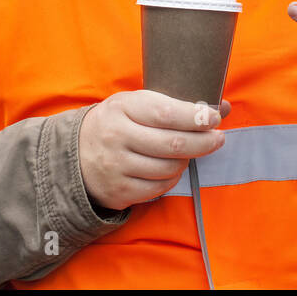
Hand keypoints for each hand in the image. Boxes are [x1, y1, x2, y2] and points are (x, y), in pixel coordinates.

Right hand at [79, 91, 231, 212]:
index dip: (194, 116)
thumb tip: (222, 107)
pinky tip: (172, 168)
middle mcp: (116, 136)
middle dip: (203, 142)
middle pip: (172, 144)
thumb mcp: (135, 104)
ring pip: (169, 168)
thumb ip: (174, 104)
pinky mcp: (119, 191)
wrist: (74, 154)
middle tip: (218, 138)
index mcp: (122, 108)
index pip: (165, 113)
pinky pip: (159, 188)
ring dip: (187, 161)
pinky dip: (172, 178)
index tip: (214, 117)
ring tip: (189, 152)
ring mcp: (116, 166)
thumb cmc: (116, 123)